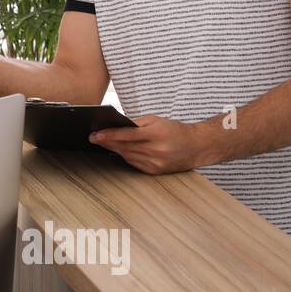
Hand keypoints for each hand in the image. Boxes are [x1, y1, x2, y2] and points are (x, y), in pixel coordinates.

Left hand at [88, 114, 208, 173]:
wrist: (198, 146)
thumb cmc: (176, 130)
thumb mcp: (157, 120)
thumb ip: (136, 124)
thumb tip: (115, 127)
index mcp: (157, 134)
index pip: (127, 135)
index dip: (109, 135)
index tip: (95, 134)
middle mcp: (156, 150)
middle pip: (125, 147)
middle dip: (107, 142)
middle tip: (93, 138)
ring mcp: (156, 163)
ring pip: (127, 156)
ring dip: (114, 150)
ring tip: (102, 143)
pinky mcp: (155, 171)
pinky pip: (134, 163)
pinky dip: (126, 157)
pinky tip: (118, 151)